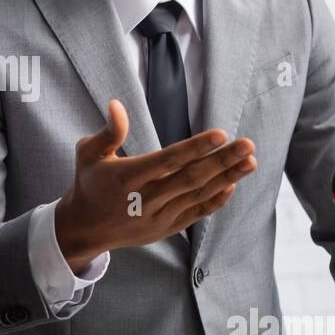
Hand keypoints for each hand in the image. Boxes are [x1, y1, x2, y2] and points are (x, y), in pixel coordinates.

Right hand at [53, 99, 256, 271]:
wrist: (85, 229)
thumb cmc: (89, 183)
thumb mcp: (87, 154)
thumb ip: (107, 132)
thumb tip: (116, 105)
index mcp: (126, 178)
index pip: (167, 160)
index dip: (195, 148)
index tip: (220, 133)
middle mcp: (145, 200)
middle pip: (190, 178)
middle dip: (222, 160)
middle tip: (248, 144)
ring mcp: (158, 217)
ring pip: (198, 195)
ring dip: (227, 178)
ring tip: (250, 161)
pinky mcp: (166, 228)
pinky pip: (196, 213)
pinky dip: (215, 200)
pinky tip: (232, 184)